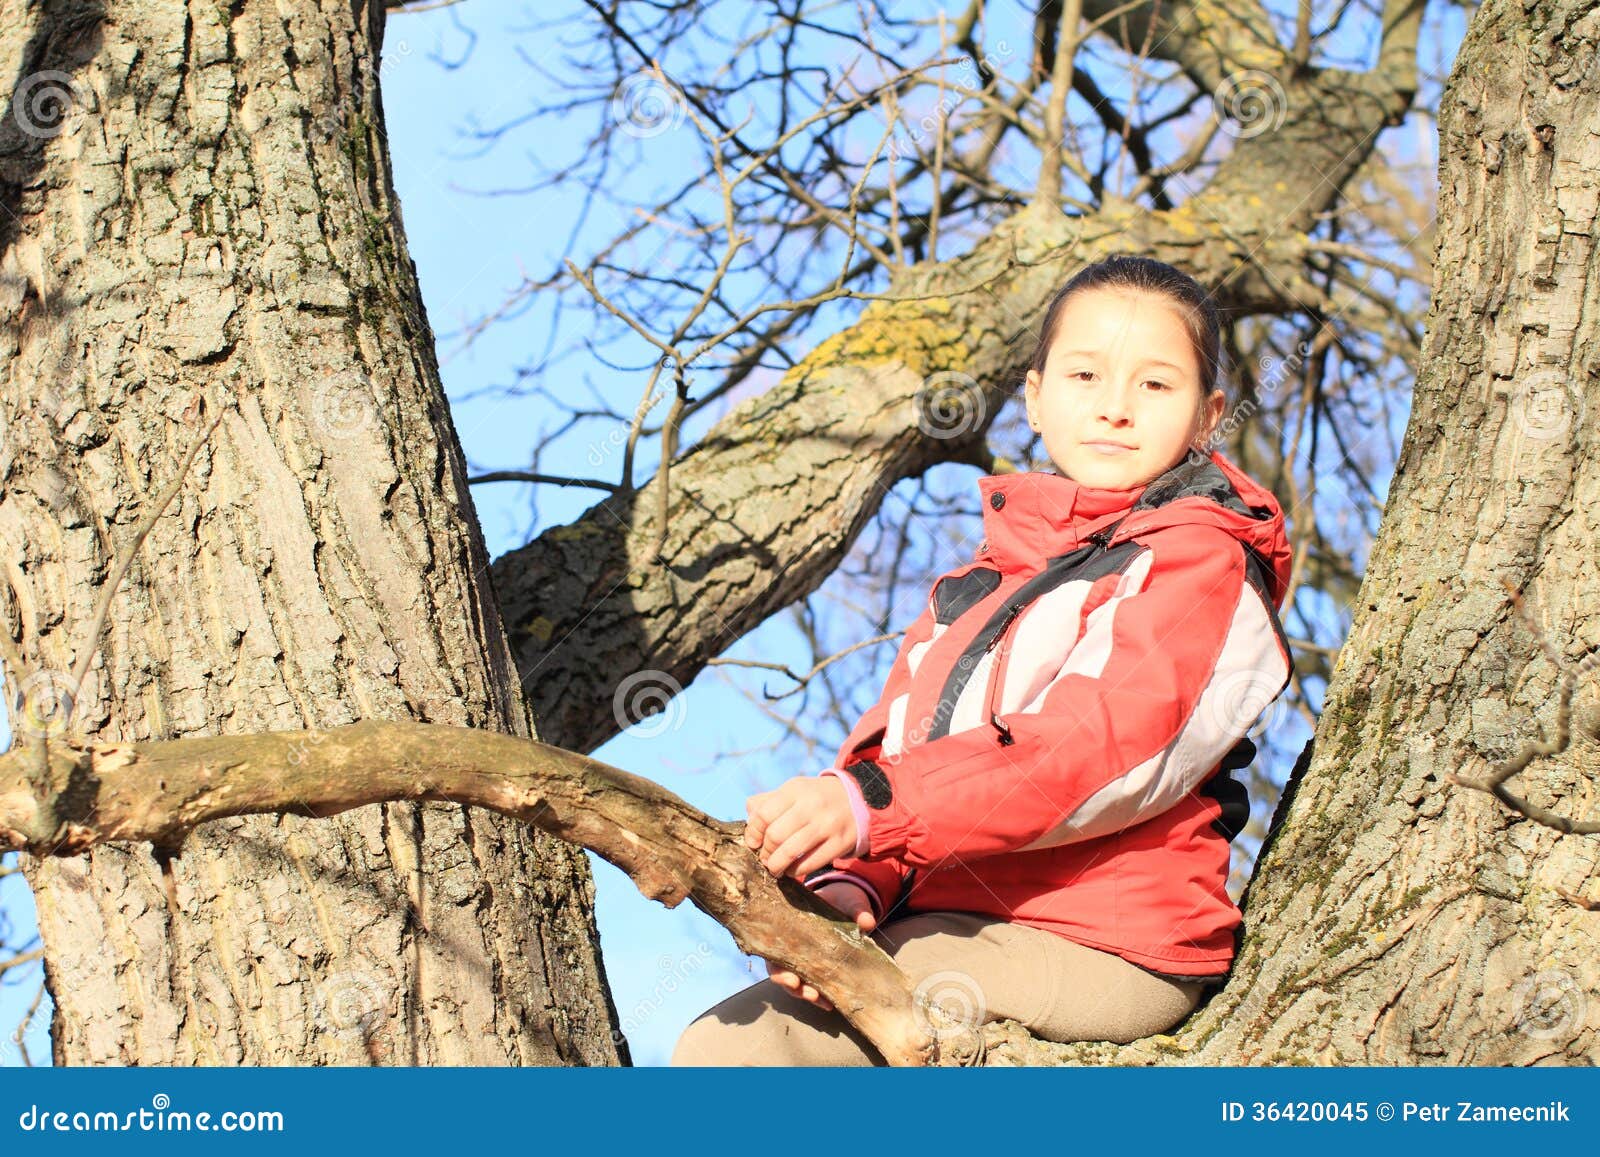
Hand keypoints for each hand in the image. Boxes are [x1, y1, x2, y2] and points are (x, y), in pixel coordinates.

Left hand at [743, 774, 859, 879]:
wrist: (860, 800)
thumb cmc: (816, 798)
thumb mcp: (794, 791)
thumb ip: (768, 801)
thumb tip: (749, 816)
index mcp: (795, 789)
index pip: (763, 814)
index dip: (753, 833)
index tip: (753, 843)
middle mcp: (811, 805)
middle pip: (774, 835)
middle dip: (765, 852)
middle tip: (765, 858)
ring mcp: (827, 824)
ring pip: (789, 852)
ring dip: (776, 865)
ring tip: (775, 868)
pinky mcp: (840, 842)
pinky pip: (809, 864)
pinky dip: (795, 871)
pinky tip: (793, 869)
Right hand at [764, 881, 877, 1010]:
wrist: (847, 901)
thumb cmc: (839, 899)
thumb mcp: (848, 901)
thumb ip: (857, 910)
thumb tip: (867, 922)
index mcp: (788, 927)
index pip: (774, 952)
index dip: (779, 969)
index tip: (792, 979)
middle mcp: (790, 946)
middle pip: (780, 972)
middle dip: (792, 986)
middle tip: (807, 993)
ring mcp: (803, 958)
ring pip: (795, 982)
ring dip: (805, 994)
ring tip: (821, 1001)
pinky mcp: (818, 967)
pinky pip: (813, 984)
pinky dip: (820, 996)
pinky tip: (830, 1004)